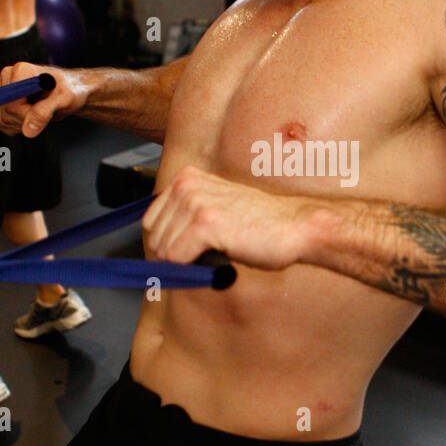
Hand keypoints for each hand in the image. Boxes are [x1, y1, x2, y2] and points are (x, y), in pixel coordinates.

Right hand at [0, 61, 89, 136]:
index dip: (27, 115)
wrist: (71, 90)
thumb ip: (45, 112)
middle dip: (25, 121)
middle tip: (45, 113)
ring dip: (20, 125)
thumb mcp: (64, 99)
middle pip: (5, 113)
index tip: (45, 112)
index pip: (11, 104)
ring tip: (38, 114)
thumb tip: (27, 131)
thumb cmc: (71, 90)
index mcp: (21, 70)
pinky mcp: (1, 99)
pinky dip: (14, 126)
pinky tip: (30, 118)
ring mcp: (3, 87)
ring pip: (0, 119)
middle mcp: (8, 76)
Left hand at [141, 165, 314, 270]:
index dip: (168, 243)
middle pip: (154, 237)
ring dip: (190, 261)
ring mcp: (195, 203)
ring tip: (220, 249)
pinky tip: (221, 255)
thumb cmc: (260, 224)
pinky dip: (195, 267)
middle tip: (210, 251)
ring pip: (164, 251)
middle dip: (176, 254)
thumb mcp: (214, 208)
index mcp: (186, 178)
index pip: (150, 222)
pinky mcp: (205, 224)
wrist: (296, 227)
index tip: (191, 248)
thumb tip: (155, 249)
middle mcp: (186, 185)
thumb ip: (184, 218)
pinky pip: (177, 258)